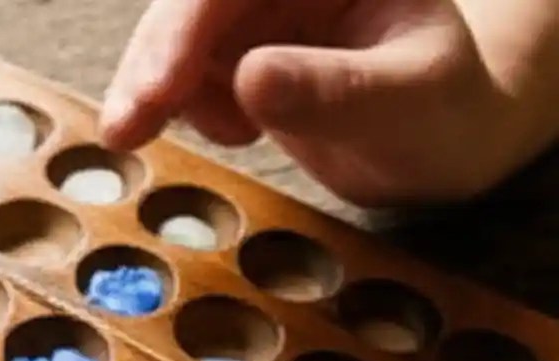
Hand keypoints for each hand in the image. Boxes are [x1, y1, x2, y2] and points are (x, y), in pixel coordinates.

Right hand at [98, 0, 558, 206]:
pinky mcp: (233, 46)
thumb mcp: (408, 101)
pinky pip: (179, 70)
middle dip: (153, 64)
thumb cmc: (442, 112)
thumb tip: (249, 81)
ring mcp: (254, 10)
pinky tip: (238, 133)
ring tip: (225, 139)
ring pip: (172, 37)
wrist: (440, 140)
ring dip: (160, 91)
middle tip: (125, 132)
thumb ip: (335, 92)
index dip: (185, 30)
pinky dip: (182, 107)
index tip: (159, 93)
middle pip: (189, 6)